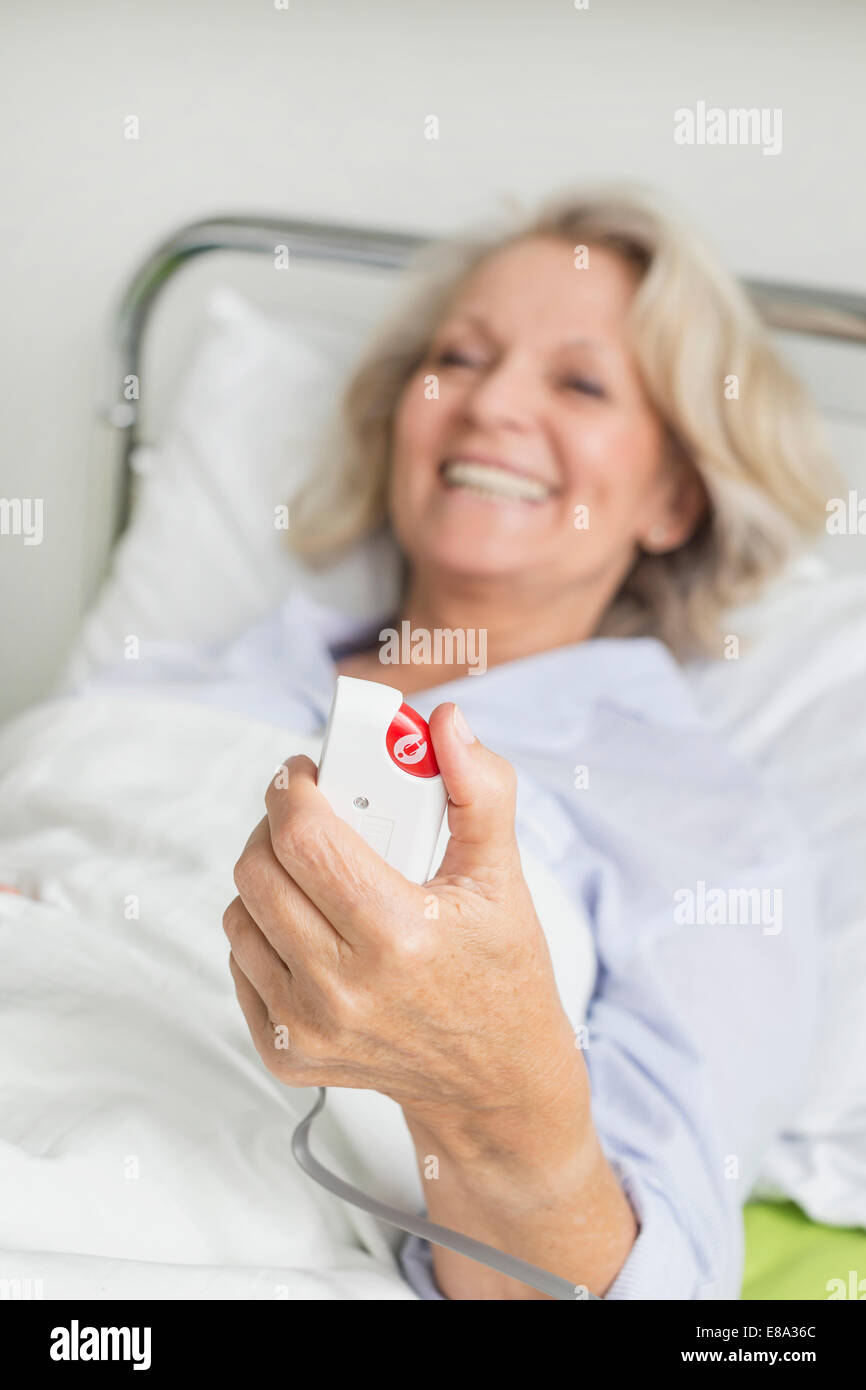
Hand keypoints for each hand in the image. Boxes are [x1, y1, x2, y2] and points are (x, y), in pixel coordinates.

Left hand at [223, 701, 588, 1152]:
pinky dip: (263, 931)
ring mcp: (307, 1028)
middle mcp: (343, 988)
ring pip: (240, 913)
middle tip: (310, 816)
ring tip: (316, 874)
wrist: (495, 1084)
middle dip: (276, 826)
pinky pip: (240, 962)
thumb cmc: (501, 973)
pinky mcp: (286, 1053)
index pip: (304, 837)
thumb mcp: (501, 878)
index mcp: (398, 935)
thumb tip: (448, 724)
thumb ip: (479, 790)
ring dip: (269, 878)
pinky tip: (311, 926)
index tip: (303, 773)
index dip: (292, 789)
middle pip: (258, 870)